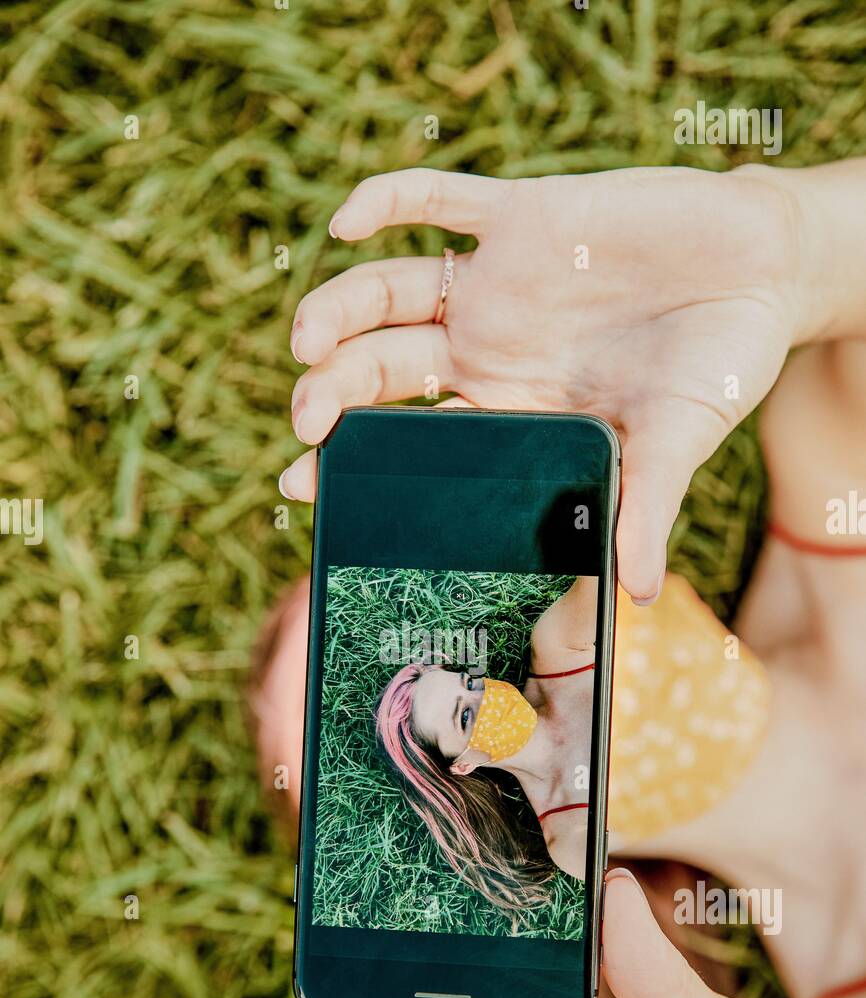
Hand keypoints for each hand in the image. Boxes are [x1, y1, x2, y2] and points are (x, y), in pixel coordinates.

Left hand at [282, 165, 806, 600]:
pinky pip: (436, 199)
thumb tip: (640, 600)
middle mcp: (490, 347)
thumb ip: (646, 511)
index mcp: (514, 408)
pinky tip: (346, 222)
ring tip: (306, 342)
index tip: (302, 484)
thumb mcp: (678, 444)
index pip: (413, 438)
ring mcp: (499, 282)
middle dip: (331, 392)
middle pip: (381, 368)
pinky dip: (386, 199)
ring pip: (388, 290)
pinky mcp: (524, 216)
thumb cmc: (719, 367)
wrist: (764, 272)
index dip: (352, 457)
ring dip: (337, 309)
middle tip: (305, 420)